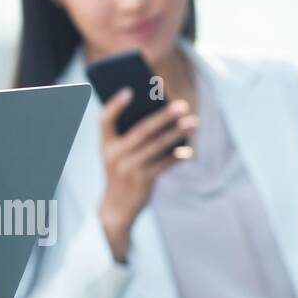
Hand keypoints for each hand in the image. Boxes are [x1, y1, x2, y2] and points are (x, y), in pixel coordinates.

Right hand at [97, 88, 197, 261]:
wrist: (117, 207)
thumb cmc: (121, 172)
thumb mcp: (117, 154)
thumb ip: (131, 137)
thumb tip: (162, 117)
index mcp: (105, 144)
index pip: (105, 119)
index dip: (115, 105)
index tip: (129, 90)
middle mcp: (114, 155)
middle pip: (141, 130)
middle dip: (163, 116)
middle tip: (182, 105)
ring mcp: (128, 168)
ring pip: (156, 146)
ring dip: (176, 133)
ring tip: (192, 121)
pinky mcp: (142, 180)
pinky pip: (164, 164)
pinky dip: (177, 157)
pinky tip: (189, 150)